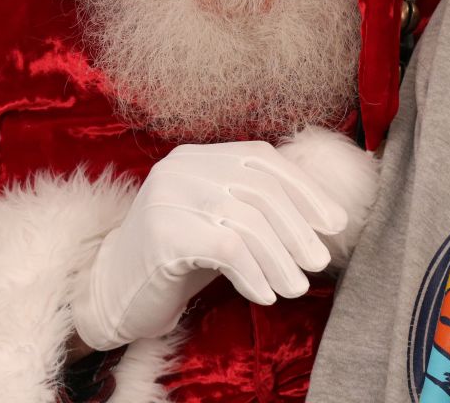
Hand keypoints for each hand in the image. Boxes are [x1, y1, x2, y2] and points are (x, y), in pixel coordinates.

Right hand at [71, 141, 347, 349]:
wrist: (114, 292)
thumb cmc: (180, 258)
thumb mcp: (223, 221)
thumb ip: (261, 207)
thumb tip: (328, 213)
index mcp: (200, 155)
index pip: (264, 160)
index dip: (304, 190)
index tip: (334, 223)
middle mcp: (182, 166)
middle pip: (259, 189)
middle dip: (297, 228)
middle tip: (320, 262)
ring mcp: (168, 195)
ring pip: (246, 221)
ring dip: (280, 259)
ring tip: (298, 287)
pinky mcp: (160, 231)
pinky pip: (225, 248)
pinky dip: (253, 273)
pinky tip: (266, 295)